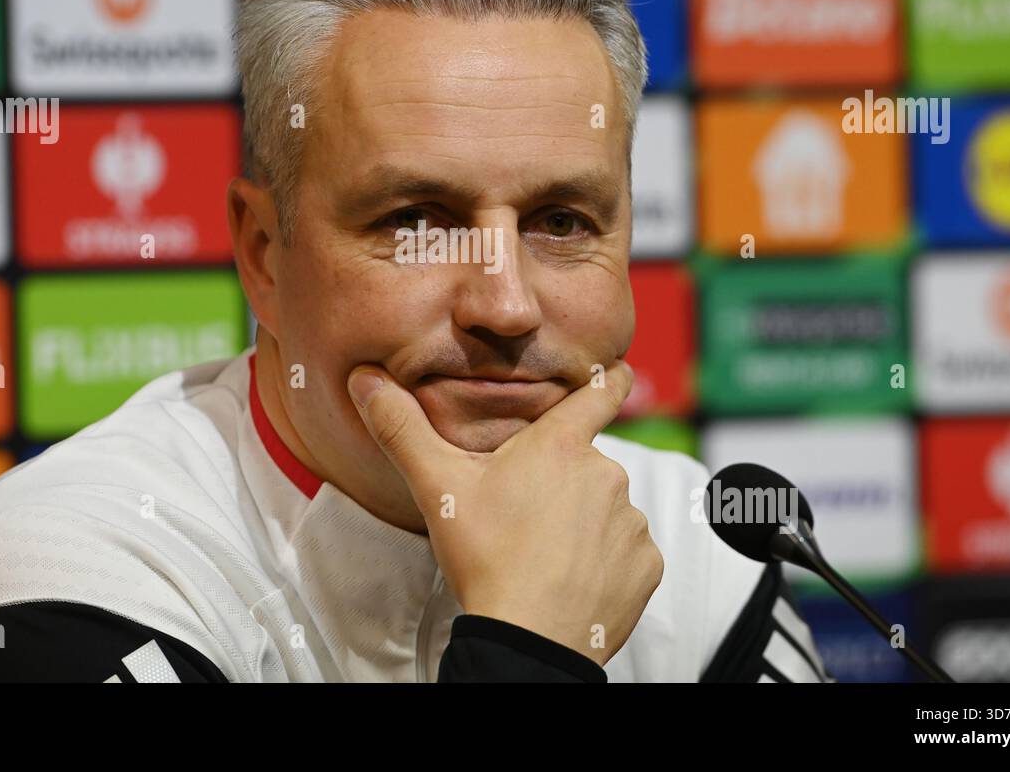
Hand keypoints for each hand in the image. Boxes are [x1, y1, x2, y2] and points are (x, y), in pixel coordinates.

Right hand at [347, 360, 662, 665]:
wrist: (528, 639)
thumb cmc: (486, 557)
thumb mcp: (437, 487)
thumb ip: (402, 428)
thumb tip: (364, 377)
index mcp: (561, 446)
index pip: (597, 392)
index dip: (606, 378)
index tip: (614, 369)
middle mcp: (608, 473)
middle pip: (586, 465)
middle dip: (561, 484)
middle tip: (524, 517)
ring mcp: (631, 521)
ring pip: (606, 511)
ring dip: (583, 525)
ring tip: (544, 554)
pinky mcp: (645, 566)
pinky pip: (626, 553)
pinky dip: (605, 563)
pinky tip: (572, 580)